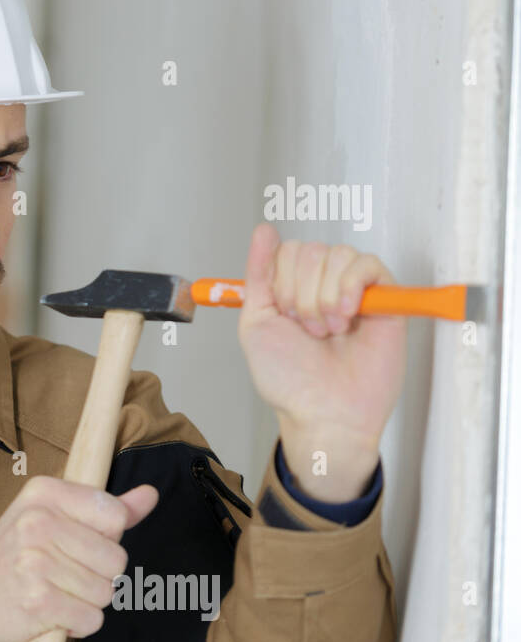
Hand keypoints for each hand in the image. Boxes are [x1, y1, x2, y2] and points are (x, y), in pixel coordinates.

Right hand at [0, 476, 158, 641]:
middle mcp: (37, 522)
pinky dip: (77, 625)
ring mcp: (36, 562)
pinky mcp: (37, 601)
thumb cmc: (12, 559)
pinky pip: (91, 619)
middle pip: (116, 558)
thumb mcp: (50, 520)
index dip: (105, 539)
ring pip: (106, 592)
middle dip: (98, 576)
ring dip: (86, 602)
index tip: (77, 546)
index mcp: (43, 493)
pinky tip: (52, 614)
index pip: (113, 515)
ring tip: (55, 594)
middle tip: (63, 576)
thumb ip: (104, 511)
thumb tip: (149, 496)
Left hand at [238, 223, 406, 500]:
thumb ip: (258, 275)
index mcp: (292, 288)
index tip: (284, 316)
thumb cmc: (289, 379)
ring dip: (325, 296)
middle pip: (311, 250)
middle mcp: (323, 285)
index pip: (287, 251)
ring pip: (338, 255)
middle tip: (308, 330)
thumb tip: (264, 231)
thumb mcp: (256, 323)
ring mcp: (354, 290)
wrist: (322, 411)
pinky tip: (348, 314)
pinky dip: (352, 286)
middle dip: (302, 293)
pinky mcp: (385, 299)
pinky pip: (370, 265)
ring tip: (329, 329)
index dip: (282, 281)